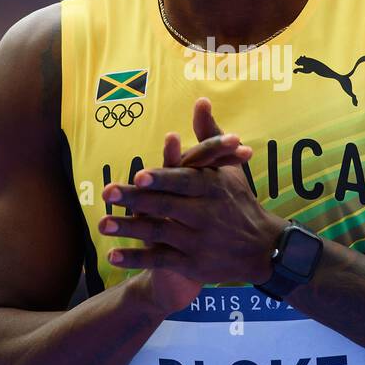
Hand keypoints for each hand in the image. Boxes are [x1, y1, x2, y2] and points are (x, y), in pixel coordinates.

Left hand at [99, 99, 284, 288]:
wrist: (263, 249)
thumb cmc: (238, 201)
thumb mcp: (228, 168)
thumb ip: (209, 135)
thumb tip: (200, 100)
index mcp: (214, 188)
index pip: (185, 181)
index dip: (162, 178)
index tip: (139, 174)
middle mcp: (206, 215)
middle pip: (166, 205)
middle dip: (136, 200)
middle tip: (108, 193)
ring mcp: (199, 241)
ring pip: (159, 232)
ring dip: (129, 228)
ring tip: (101, 223)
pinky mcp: (193, 264)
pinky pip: (160, 260)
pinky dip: (136, 258)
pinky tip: (112, 255)